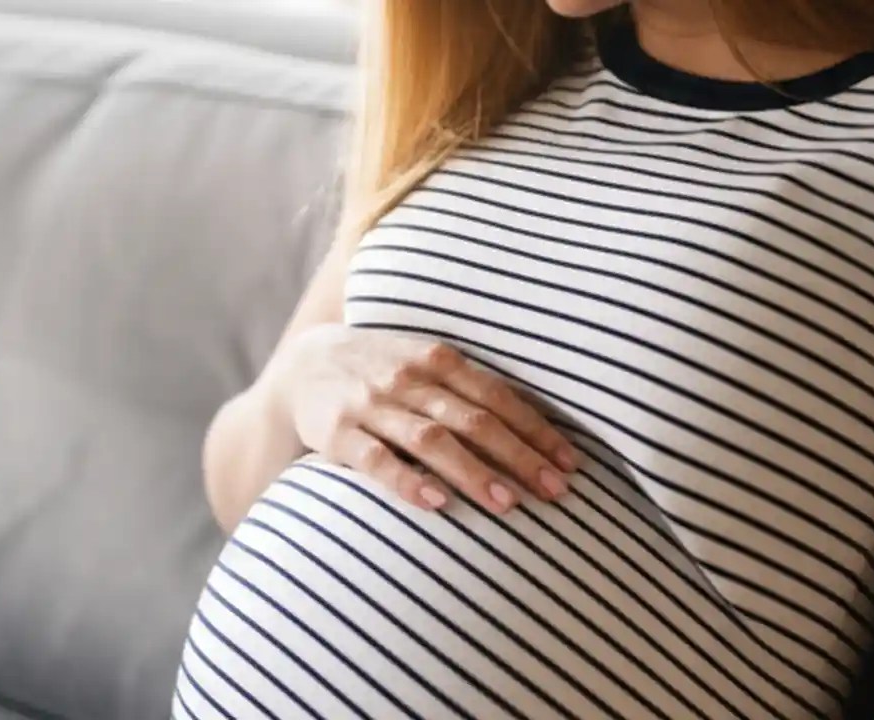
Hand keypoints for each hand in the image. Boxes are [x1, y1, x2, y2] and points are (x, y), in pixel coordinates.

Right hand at [269, 324, 578, 512]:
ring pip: (430, 440)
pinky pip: (376, 460)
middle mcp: (407, 378)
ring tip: (508, 504)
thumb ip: (471, 389)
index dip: (536, 430)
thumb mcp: (426, 363)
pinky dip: (408, 481)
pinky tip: (437, 502)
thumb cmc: (383, 370)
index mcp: (437, 359)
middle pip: (473, 420)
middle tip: (555, 491)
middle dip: (518, 456)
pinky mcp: (336, 433)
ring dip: (473, 472)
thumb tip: (538, 427)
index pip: (498, 397)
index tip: (569, 464)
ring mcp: (371, 405)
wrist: (303, 364)